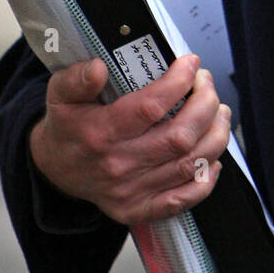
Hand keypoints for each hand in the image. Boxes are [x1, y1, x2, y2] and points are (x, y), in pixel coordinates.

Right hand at [28, 53, 231, 225]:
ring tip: (219, 111)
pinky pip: (183, 198)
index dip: (178, 82)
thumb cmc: (67, 127)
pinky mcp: (140, 209)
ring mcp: (132, 191)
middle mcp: (119, 165)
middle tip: (207, 84)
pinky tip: (212, 156)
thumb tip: (99, 68)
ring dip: (215, 135)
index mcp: (100, 133)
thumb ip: (76, 78)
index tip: (190, 63)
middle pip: (179, 136)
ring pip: (190, 164)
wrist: (55, 171)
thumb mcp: (60, 94)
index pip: (150, 107)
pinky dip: (207, 178)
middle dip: (205, 104)